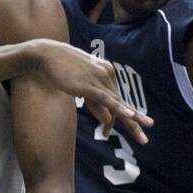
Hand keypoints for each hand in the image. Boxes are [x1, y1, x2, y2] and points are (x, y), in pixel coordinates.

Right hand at [28, 40, 151, 144]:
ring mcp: (99, 79)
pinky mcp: (90, 85)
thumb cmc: (61, 70)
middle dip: (135, 121)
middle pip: (121, 103)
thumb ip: (96, 104)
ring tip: (143, 135)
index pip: (114, 99)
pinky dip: (118, 108)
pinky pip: (106, 99)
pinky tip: (129, 116)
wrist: (46, 55)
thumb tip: (108, 120)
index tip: (107, 133)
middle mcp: (107, 74)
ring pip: (117, 104)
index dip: (115, 118)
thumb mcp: (82, 88)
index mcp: (106, 73)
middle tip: (146, 137)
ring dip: (131, 121)